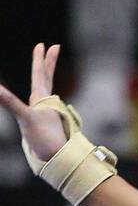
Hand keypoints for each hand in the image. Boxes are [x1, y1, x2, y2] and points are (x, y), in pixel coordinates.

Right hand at [0, 43, 65, 164]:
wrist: (58, 161)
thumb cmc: (45, 140)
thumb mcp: (25, 119)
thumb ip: (10, 102)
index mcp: (42, 99)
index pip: (41, 75)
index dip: (40, 59)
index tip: (44, 45)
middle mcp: (46, 105)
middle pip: (47, 78)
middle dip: (47, 63)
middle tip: (54, 47)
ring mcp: (47, 115)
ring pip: (47, 92)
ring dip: (46, 79)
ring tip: (45, 72)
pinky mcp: (46, 126)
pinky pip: (44, 108)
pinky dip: (42, 100)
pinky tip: (42, 104)